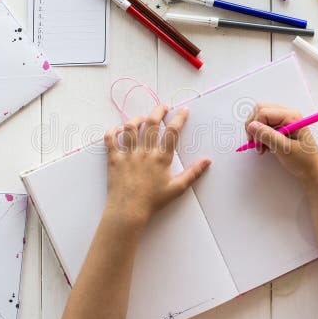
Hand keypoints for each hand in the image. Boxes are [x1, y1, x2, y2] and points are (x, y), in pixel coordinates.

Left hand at [104, 104, 210, 224]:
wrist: (128, 211)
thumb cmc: (153, 201)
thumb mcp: (177, 188)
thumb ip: (193, 173)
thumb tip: (207, 161)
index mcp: (161, 158)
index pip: (172, 132)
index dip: (179, 118)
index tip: (183, 110)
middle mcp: (145, 152)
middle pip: (152, 123)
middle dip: (159, 110)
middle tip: (163, 107)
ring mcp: (128, 154)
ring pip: (130, 127)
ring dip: (137, 119)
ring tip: (142, 119)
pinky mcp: (114, 158)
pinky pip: (110, 139)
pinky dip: (112, 131)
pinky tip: (118, 130)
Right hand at [244, 103, 317, 180]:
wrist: (312, 170)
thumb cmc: (304, 160)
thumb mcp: (285, 149)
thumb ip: (268, 136)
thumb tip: (252, 126)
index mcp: (291, 117)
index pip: (264, 112)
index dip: (256, 127)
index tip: (257, 144)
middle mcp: (287, 115)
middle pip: (260, 110)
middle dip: (254, 127)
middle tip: (256, 144)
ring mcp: (283, 121)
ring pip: (260, 118)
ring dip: (256, 133)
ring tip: (261, 148)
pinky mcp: (280, 128)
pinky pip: (264, 126)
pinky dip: (260, 136)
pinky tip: (265, 147)